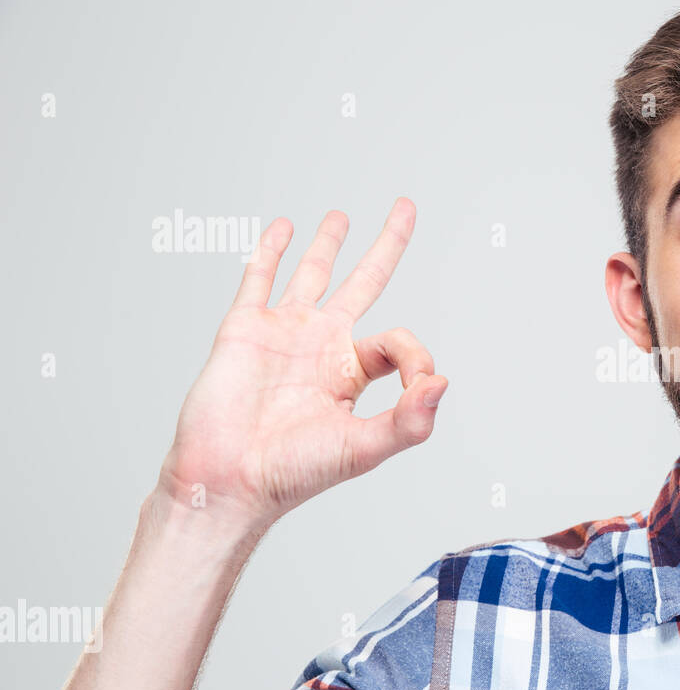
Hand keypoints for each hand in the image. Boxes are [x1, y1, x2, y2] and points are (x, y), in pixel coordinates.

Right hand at [156, 198, 446, 527]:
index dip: (416, 356)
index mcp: (352, 374)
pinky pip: (259, 279)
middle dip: (387, 245)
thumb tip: (441, 383)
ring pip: (312, 274)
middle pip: (364, 282)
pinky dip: (270, 252)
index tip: (418, 383)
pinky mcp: (243, 328)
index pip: (397, 342)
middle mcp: (322, 348)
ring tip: (341, 216)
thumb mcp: (363, 449)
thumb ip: (409, 421)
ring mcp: (283, 334)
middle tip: (405, 208)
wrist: (228, 481)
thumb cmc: (292, 473)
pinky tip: (283, 229)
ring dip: (327, 244)